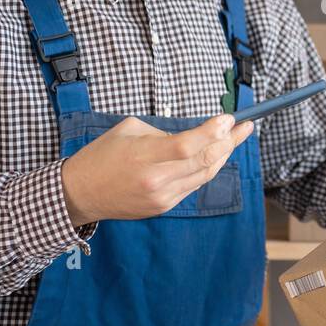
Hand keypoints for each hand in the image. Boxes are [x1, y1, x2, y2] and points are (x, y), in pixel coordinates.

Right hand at [60, 114, 253, 224]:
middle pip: (204, 160)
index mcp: (144, 157)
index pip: (188, 145)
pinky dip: (207, 169)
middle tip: (245, 127)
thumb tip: (193, 135)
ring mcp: (162, 197)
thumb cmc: (102, 156)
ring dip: (223, 155)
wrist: (80, 194)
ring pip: (205, 174)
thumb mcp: (130, 130)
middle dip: (229, 142)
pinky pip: (193, 185)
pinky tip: (215, 156)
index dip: (213, 132)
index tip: (229, 118)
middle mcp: (156, 181)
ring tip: (235, 138)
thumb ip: (164, 133)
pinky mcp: (163, 207)